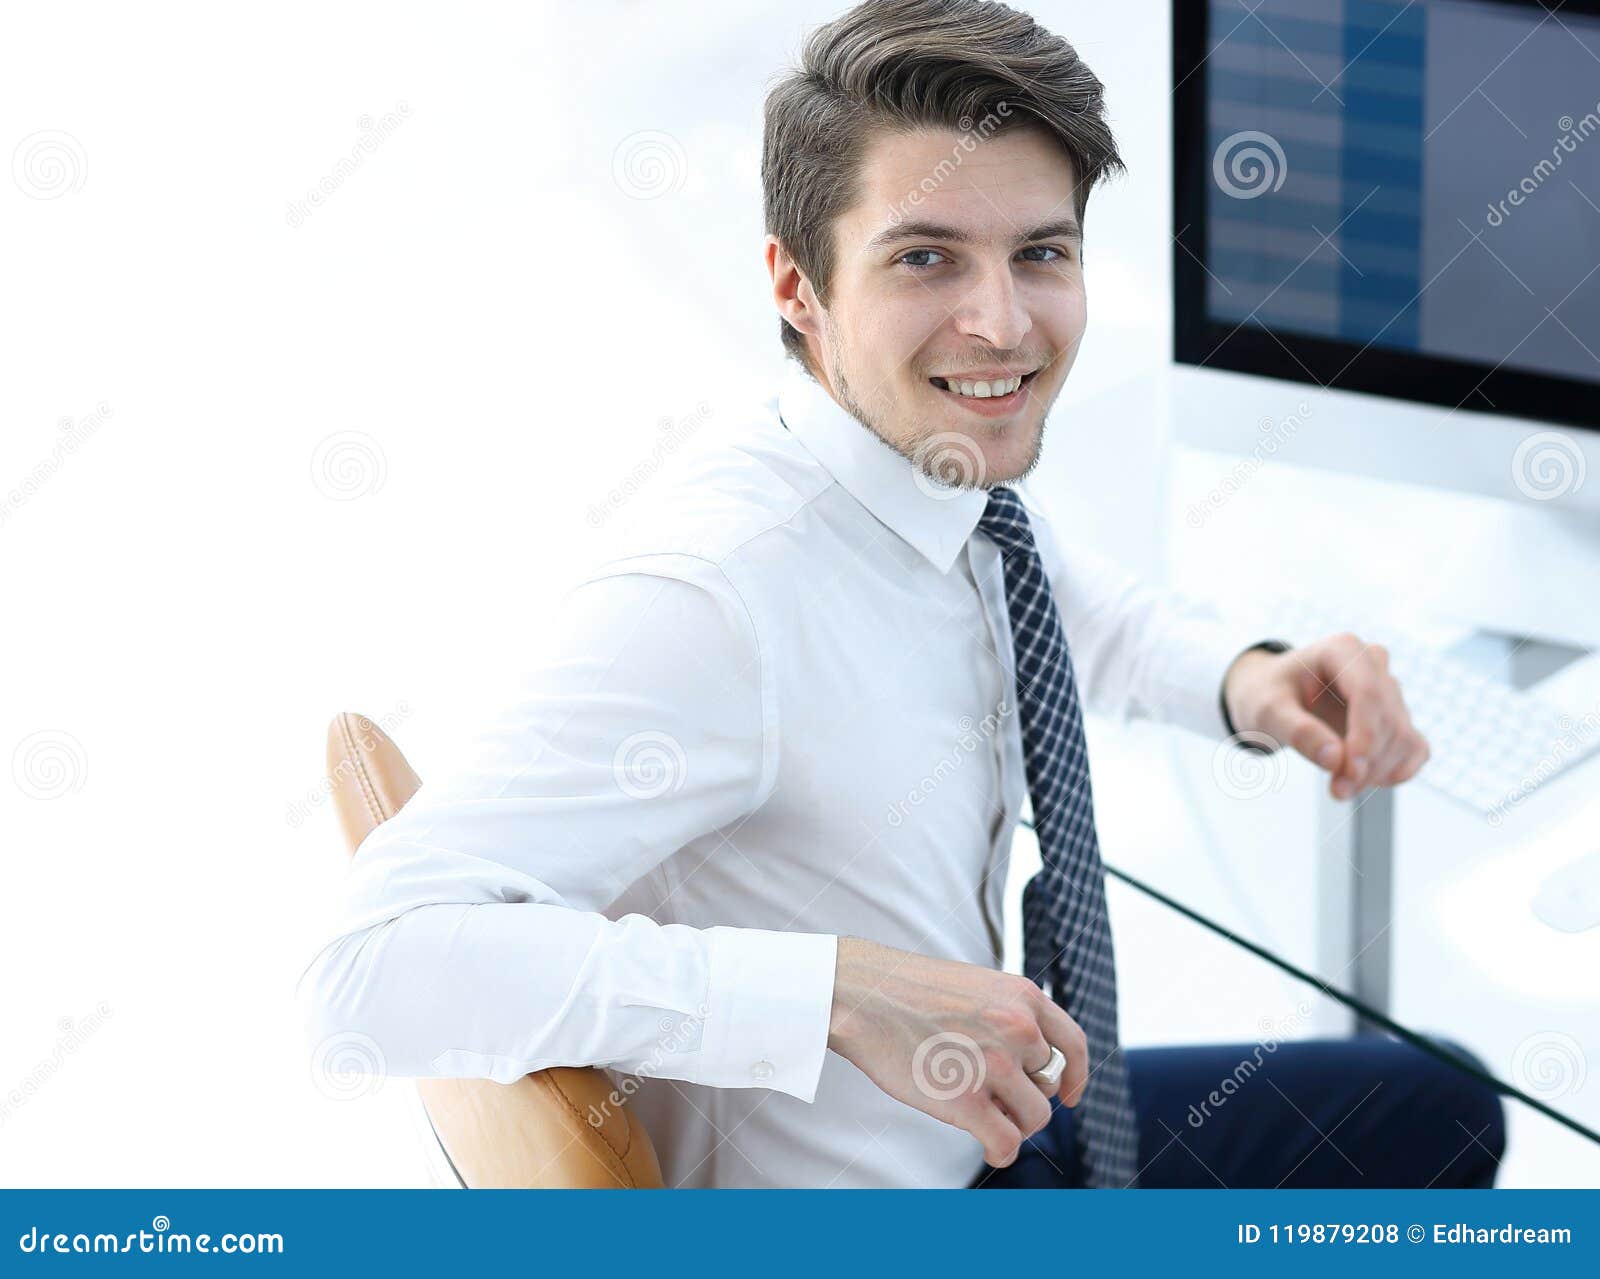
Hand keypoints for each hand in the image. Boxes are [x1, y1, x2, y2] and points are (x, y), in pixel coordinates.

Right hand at [825, 936, 1085, 1167]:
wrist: (858, 993)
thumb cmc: (906, 992)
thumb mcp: (975, 986)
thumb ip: (1009, 1016)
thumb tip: (1035, 1067)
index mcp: (1023, 996)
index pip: (1073, 1045)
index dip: (1076, 1077)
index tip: (1069, 1096)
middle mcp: (1017, 1028)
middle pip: (1047, 1087)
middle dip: (1023, 1096)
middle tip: (987, 1093)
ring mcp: (993, 1064)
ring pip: (1033, 1118)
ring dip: (1010, 1122)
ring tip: (978, 1111)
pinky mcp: (966, 1099)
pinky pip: (1007, 1143)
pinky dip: (1001, 1151)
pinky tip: (987, 1146)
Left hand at [1223, 634, 1429, 799]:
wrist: (1271, 696)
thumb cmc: (1266, 695)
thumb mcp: (1267, 711)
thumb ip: (1298, 732)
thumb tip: (1336, 759)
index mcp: (1342, 649)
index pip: (1369, 694)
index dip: (1365, 736)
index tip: (1350, 771)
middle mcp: (1373, 664)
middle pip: (1388, 720)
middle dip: (1367, 762)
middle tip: (1337, 791)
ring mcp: (1388, 689)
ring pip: (1403, 737)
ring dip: (1378, 772)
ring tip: (1341, 788)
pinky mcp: (1396, 716)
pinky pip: (1415, 748)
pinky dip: (1397, 771)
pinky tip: (1367, 783)